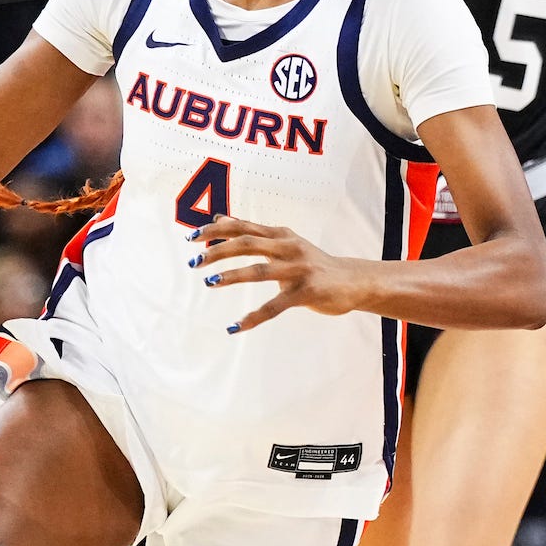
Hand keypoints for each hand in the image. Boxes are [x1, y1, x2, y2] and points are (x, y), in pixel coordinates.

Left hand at [193, 217, 368, 332]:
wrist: (353, 281)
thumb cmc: (313, 263)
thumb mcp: (284, 243)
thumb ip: (254, 234)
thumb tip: (221, 219)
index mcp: (280, 235)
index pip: (243, 227)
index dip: (216, 230)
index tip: (192, 236)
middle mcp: (288, 247)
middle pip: (248, 243)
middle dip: (218, 251)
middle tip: (195, 262)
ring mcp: (298, 269)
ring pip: (259, 270)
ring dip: (232, 275)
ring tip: (210, 282)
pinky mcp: (306, 292)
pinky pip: (275, 306)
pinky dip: (253, 317)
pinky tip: (234, 326)